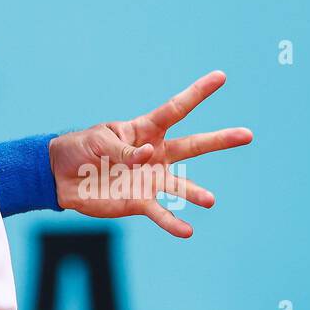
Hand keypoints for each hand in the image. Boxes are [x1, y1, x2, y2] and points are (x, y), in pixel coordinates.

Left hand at [48, 71, 251, 236]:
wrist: (61, 176)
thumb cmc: (80, 148)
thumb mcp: (99, 139)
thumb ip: (123, 147)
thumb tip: (147, 155)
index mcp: (144, 130)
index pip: (176, 109)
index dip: (198, 93)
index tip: (221, 77)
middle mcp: (155, 154)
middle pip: (193, 145)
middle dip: (219, 139)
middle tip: (247, 134)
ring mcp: (150, 178)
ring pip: (180, 184)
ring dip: (195, 193)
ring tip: (210, 200)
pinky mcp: (140, 201)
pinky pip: (160, 212)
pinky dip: (173, 223)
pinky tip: (187, 232)